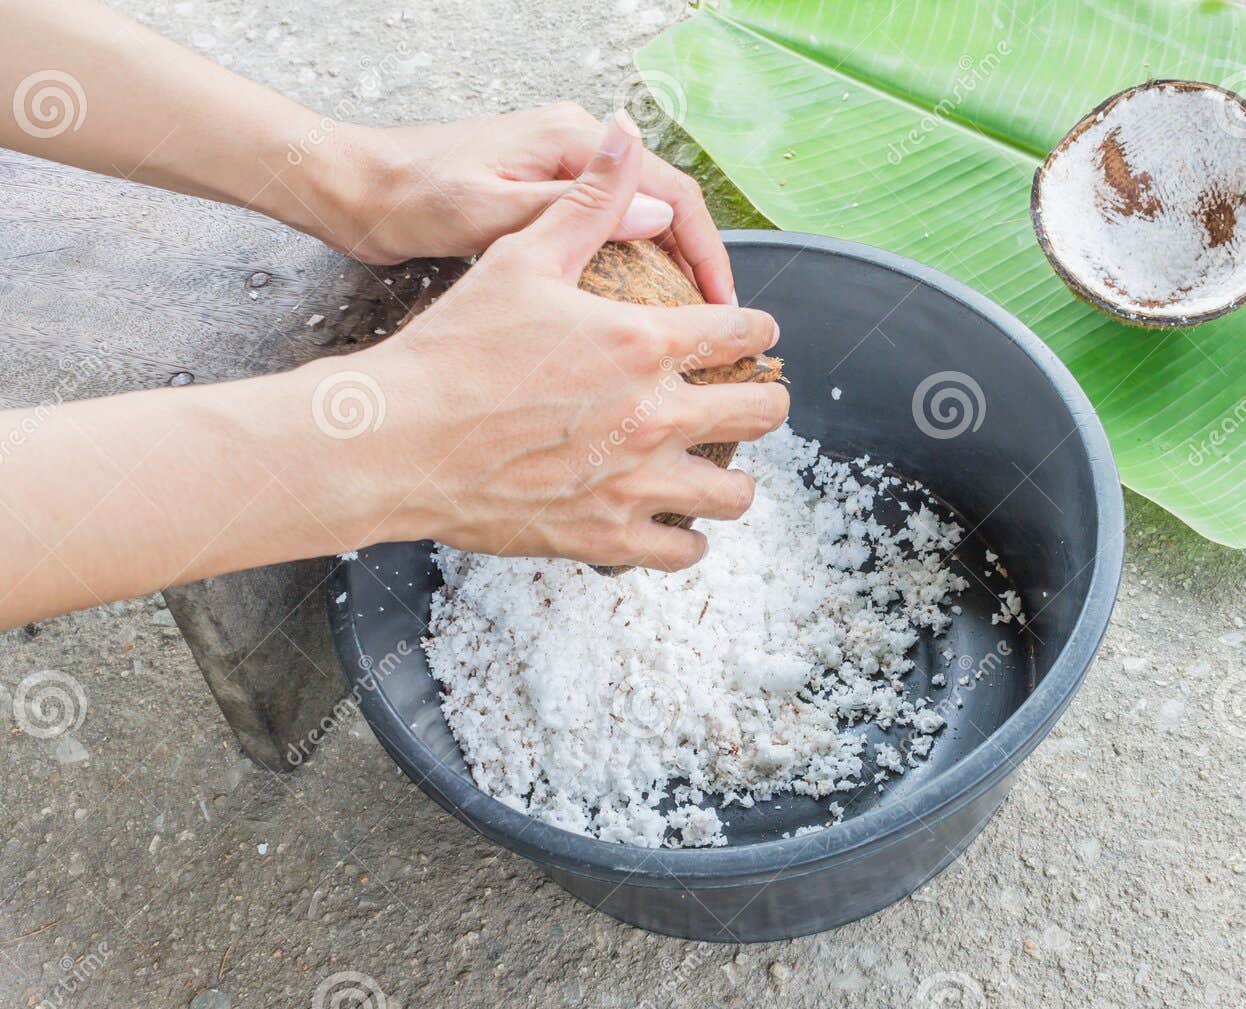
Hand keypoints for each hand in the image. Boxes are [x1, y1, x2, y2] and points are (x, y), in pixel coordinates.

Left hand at [323, 103, 736, 303]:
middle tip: (715, 323)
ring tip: (684, 324)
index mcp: (568, 139)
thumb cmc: (406, 198)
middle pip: (664, 202)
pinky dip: (632, 264)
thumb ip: (574, 212)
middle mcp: (571, 145)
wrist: (354, 189)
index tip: (722, 303)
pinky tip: (634, 306)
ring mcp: (558, 167)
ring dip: (667, 267)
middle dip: (696, 263)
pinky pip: (609, 227)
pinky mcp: (541, 192)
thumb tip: (655, 217)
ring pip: (639, 217)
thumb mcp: (489, 212)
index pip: (670, 190)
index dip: (706, 251)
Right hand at [365, 110, 784, 571]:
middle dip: (764, 401)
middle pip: (761, 412)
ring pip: (736, 494)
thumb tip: (626, 136)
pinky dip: (689, 539)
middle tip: (750, 400)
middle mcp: (655, 415)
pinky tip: (676, 522)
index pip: (742, 333)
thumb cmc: (454, 350)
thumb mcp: (522, 256)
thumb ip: (588, 200)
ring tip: (717, 467)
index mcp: (645, 342)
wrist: (398, 440)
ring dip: (734, 478)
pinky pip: (685, 552)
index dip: (756, 330)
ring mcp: (637, 483)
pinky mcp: (608, 535)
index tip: (753, 335)